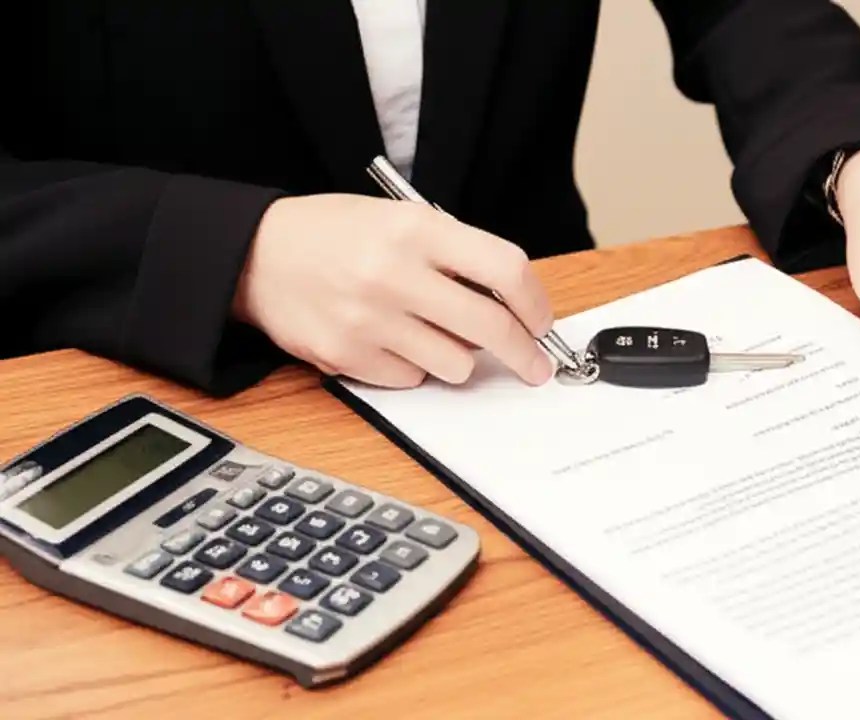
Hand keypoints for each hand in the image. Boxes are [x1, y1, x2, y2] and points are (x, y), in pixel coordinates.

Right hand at [232, 194, 555, 387]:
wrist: (255, 254)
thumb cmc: (336, 235)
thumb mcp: (400, 220)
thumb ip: (456, 256)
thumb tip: (515, 306)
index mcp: (415, 229)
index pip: (506, 269)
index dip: (536, 304)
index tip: (541, 322)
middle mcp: (394, 273)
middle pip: (491, 328)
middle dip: (524, 354)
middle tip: (535, 365)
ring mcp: (369, 319)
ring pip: (457, 364)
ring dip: (458, 356)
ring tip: (430, 331)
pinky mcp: (347, 356)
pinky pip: (412, 378)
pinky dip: (413, 366)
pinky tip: (390, 339)